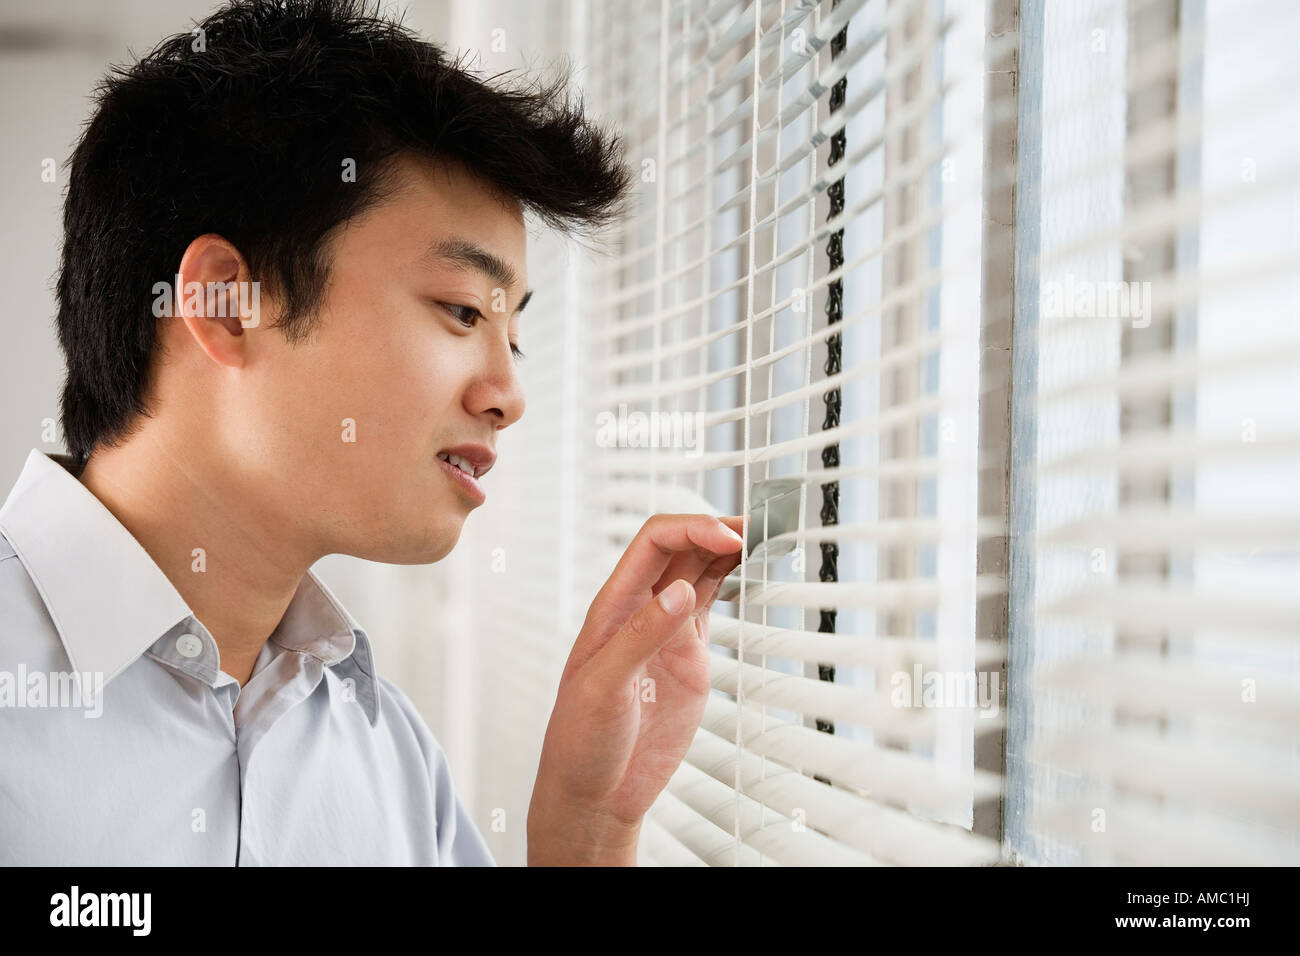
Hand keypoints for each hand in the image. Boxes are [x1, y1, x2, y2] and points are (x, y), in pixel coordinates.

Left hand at [526, 513, 744, 865]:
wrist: (595, 794)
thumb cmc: (579, 743)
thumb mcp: (603, 689)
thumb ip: (642, 637)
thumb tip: (682, 592)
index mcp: (613, 608)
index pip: (653, 544)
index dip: (691, 530)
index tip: (728, 538)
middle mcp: (641, 611)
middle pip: (680, 548)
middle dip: (714, 529)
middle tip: (756, 526)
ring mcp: (667, 632)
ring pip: (699, 571)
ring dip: (726, 549)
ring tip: (761, 535)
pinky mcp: (689, 658)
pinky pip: (711, 605)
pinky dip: (732, 582)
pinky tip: (749, 568)